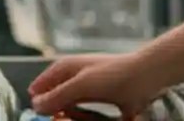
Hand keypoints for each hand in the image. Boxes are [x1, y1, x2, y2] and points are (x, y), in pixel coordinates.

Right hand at [28, 52, 164, 118]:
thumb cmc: (115, 74)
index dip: (38, 101)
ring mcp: (87, 88)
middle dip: (54, 110)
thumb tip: (35, 105)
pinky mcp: (99, 99)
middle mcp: (74, 75)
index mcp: (66, 67)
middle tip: (58, 118)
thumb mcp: (81, 84)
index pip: (41, 85)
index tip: (39, 116)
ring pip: (68, 108)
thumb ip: (57, 95)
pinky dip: (80, 118)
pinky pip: (83, 113)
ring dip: (69, 115)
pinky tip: (82, 119)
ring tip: (68, 117)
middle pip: (54, 98)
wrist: (147, 75)